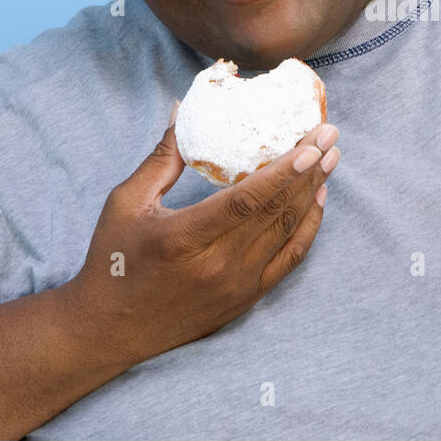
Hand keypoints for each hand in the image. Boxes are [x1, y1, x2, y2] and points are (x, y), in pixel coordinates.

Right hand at [63, 101, 340, 367]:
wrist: (111, 330)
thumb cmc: (113, 261)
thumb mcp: (126, 203)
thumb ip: (162, 158)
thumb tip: (184, 110)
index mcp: (185, 238)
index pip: (248, 200)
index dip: (284, 170)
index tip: (312, 143)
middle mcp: (218, 265)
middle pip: (276, 211)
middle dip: (309, 170)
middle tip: (330, 136)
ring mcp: (236, 285)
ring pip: (288, 232)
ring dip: (312, 193)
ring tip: (330, 160)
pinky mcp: (245, 299)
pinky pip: (289, 260)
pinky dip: (308, 229)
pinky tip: (316, 200)